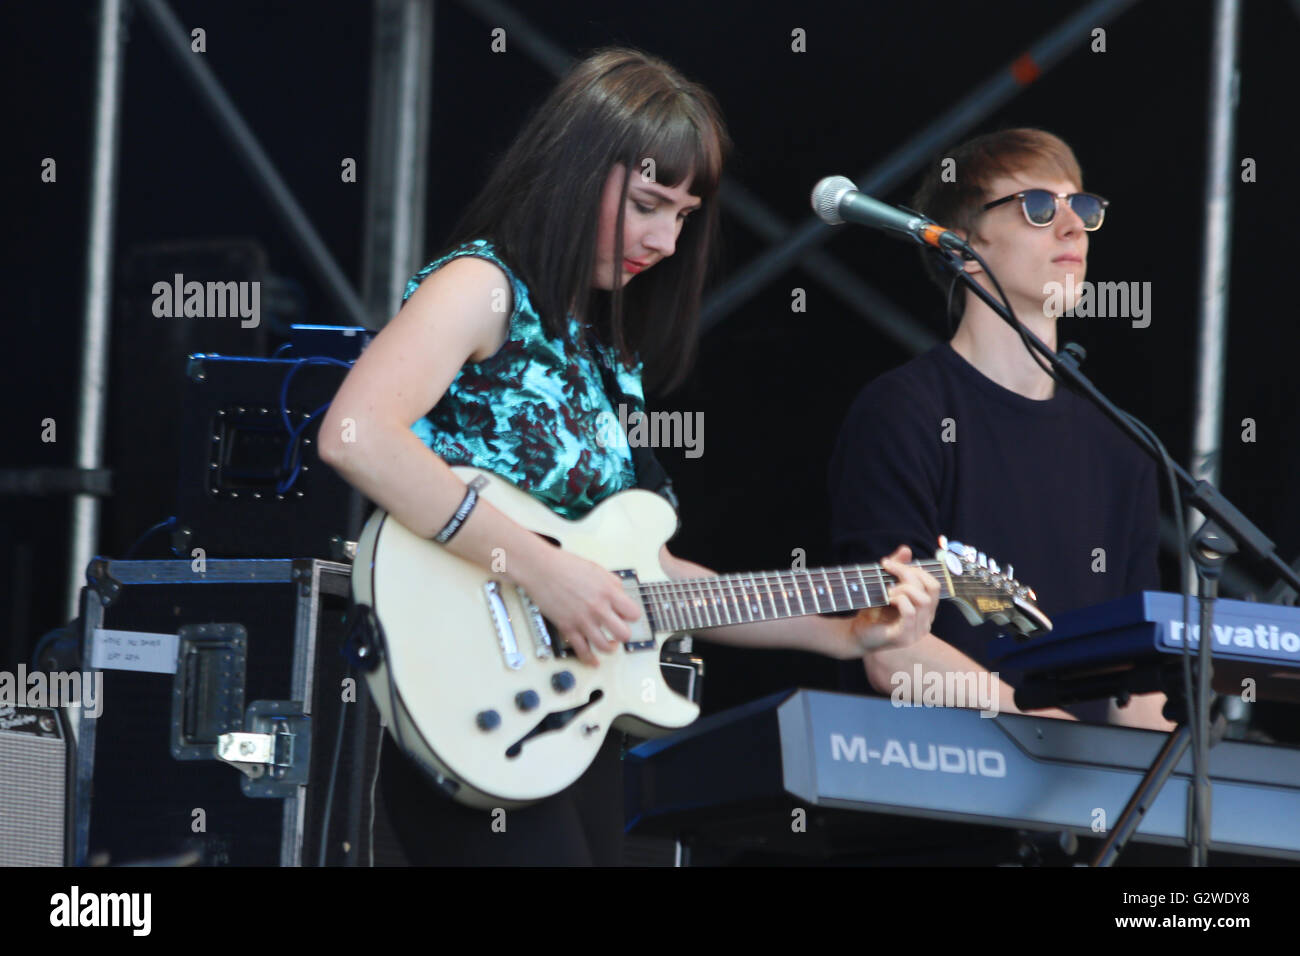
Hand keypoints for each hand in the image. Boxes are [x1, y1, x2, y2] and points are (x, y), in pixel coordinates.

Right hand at [512, 546, 642, 666]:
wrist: (540, 569)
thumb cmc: (564, 565)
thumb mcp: (596, 569)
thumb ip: (612, 583)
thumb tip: (620, 593)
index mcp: (608, 592)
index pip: (633, 614)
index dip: (632, 616)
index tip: (627, 617)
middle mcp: (598, 608)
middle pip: (623, 634)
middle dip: (624, 635)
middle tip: (619, 632)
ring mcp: (583, 620)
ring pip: (605, 646)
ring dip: (610, 648)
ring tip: (609, 645)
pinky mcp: (568, 628)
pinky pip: (582, 651)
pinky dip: (590, 659)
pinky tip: (594, 661)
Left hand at [847, 545, 939, 652]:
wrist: (855, 634)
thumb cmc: (872, 610)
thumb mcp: (885, 586)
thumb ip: (897, 569)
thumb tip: (906, 549)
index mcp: (925, 610)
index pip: (934, 585)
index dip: (916, 570)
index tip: (890, 564)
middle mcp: (926, 621)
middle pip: (932, 589)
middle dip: (910, 573)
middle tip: (888, 570)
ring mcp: (917, 631)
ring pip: (923, 600)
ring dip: (904, 588)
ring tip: (887, 590)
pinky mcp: (903, 637)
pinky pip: (910, 612)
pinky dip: (899, 600)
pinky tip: (886, 599)